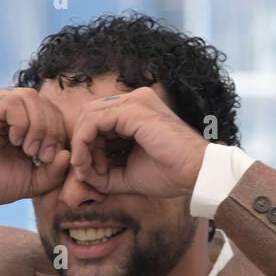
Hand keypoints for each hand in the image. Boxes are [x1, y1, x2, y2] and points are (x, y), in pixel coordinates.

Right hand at [0, 88, 70, 225]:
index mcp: (23, 120)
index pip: (53, 112)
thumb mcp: (34, 181)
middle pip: (45, 102)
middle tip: (42, 156)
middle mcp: (9, 108)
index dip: (60, 133)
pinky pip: (12, 102)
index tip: (50, 159)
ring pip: (30, 97)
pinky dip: (21, 122)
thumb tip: (68, 153)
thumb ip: (55, 171)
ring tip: (28, 150)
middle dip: (52, 131)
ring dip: (38, 126)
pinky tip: (15, 141)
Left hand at [67, 86, 207, 198]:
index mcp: (136, 111)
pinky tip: (87, 163)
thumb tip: (80, 172)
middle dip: (83, 146)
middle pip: (90, 116)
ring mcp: (134, 101)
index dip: (89, 147)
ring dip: (81, 146)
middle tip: (88, 172)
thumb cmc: (170, 175)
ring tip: (87, 170)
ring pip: (88, 116)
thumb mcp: (128, 173)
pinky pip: (93, 121)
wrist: (196, 174)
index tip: (94, 173)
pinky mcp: (131, 109)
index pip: (99, 121)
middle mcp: (134, 100)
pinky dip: (84, 143)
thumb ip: (104, 172)